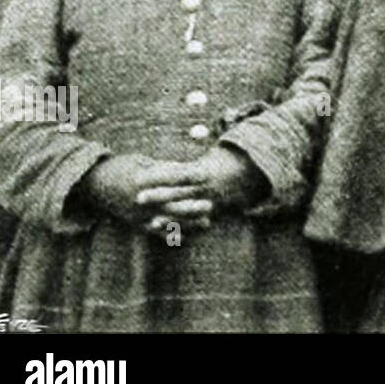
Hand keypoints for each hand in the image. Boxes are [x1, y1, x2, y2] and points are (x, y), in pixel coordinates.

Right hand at [82, 154, 212, 234]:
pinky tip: (187, 237)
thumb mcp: (142, 162)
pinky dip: (171, 235)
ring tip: (207, 222)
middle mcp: (140, 198)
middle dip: (192, 206)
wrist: (94, 183)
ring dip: (187, 223)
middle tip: (211, 204)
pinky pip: (155, 232)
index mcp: (141, 179)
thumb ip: (164, 168)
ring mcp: (137, 213)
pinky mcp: (135, 223)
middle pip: (171, 204)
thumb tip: (187, 171)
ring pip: (166, 220)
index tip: (206, 177)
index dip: (189, 178)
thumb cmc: (122, 166)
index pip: (170, 179)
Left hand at [135, 147, 267, 223]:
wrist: (247, 177)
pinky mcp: (209, 213)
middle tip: (137, 198)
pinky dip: (183, 228)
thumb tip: (171, 150)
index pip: (179, 174)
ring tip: (150, 222)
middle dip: (160, 196)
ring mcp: (208, 202)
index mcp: (203, 172)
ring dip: (170, 217)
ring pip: (187, 210)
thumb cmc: (220, 162)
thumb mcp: (206, 158)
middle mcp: (205, 188)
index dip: (162, 177)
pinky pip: (195, 223)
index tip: (142, 178)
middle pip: (180, 193)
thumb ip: (186, 160)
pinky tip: (174, 233)